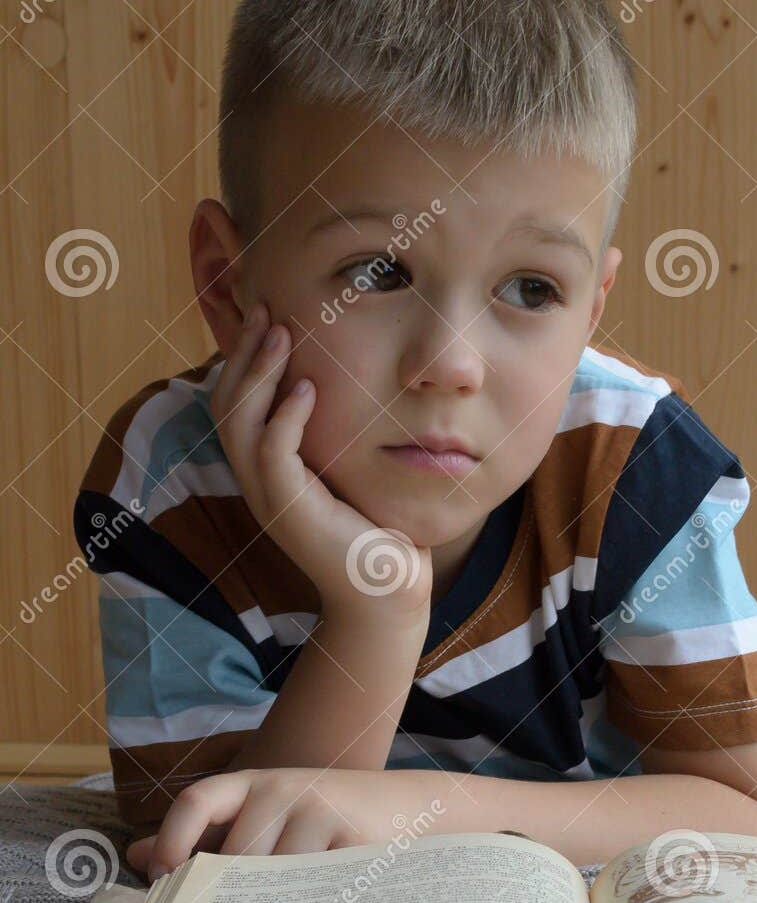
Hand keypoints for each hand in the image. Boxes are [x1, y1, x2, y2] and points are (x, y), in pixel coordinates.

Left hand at [124, 767, 389, 879]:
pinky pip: (313, 890)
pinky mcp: (352, 838)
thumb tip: (135, 857)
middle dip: (229, 897)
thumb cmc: (323, 821)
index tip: (161, 878)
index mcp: (254, 783)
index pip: (197, 800)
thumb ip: (206, 837)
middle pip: (234, 856)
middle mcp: (283, 788)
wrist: (409, 808)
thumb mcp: (264, 817)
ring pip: (273, 878)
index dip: (171, 838)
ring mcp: (320, 810)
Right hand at [211, 300, 432, 622]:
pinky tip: (306, 386)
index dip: (242, 357)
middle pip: (225, 405)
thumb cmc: (377, 527)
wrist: (386, 592)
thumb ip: (336, 429)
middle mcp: (257, 481)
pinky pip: (272, 453)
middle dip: (243, 353)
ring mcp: (268, 498)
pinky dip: (284, 415)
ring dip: (258, 373)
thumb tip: (346, 377)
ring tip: (280, 334)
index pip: (233, 402)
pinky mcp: (291, 512)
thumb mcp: (350, 467)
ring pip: (239, 424)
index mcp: (265, 469)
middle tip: (266, 311)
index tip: (266, 314)